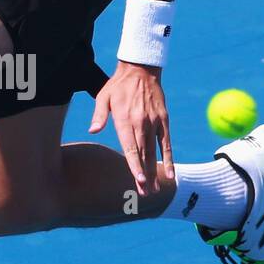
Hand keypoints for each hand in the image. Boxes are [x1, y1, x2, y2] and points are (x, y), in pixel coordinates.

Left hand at [88, 60, 173, 194]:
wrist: (140, 69)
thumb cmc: (118, 86)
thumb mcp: (103, 97)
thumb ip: (99, 115)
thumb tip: (93, 130)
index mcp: (125, 119)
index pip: (130, 147)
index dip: (135, 164)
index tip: (138, 180)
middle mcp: (141, 123)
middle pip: (143, 154)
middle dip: (144, 175)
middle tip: (145, 194)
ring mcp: (154, 122)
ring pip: (154, 151)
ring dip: (154, 171)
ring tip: (154, 189)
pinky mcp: (164, 120)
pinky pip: (167, 142)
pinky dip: (169, 158)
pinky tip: (170, 173)